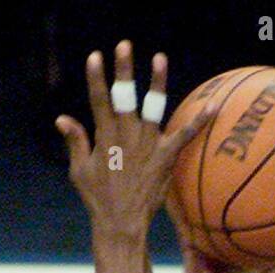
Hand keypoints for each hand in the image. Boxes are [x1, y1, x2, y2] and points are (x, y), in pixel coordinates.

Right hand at [56, 41, 209, 240]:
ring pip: (152, 108)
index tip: (96, 57)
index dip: (96, 78)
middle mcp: (125, 137)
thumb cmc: (98, 199)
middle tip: (124, 46)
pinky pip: (184, 136)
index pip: (98, 100)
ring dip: (156, 82)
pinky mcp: (164, 158)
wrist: (121, 224)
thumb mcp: (79, 170)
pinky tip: (213, 107)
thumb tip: (61, 118)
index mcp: (104, 137)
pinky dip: (199, 122)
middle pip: (124, 97)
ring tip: (159, 58)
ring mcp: (146, 146)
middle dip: (124, 71)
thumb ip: (75, 141)